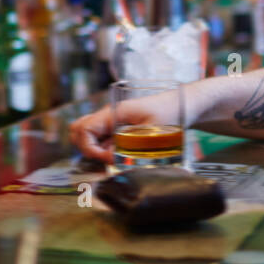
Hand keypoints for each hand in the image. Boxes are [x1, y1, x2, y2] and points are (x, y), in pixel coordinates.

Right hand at [68, 92, 182, 161]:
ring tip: (113, 160)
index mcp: (114, 112)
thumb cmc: (171, 113)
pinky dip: (104, 150)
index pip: (84, 130)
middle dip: (87, 149)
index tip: (110, 159)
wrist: (185, 103)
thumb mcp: (152, 131)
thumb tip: (111, 158)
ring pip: (88, 134)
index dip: (91, 149)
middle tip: (107, 160)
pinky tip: (121, 156)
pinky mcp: (120, 127)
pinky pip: (102, 138)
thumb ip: (129, 145)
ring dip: (94, 150)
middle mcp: (109, 115)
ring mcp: (113, 121)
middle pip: (79, 130)